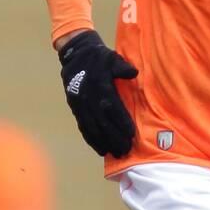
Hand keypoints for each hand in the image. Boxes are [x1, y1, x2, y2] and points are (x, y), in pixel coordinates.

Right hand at [58, 30, 136, 156]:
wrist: (75, 55)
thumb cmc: (99, 58)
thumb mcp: (112, 57)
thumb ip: (122, 67)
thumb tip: (134, 73)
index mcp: (100, 86)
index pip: (112, 107)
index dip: (121, 121)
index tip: (131, 134)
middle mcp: (89, 98)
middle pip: (102, 122)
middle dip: (115, 137)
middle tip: (126, 150)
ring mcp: (80, 105)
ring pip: (92, 128)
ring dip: (104, 142)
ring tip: (116, 154)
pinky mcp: (75, 109)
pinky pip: (83, 127)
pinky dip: (92, 140)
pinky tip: (101, 150)